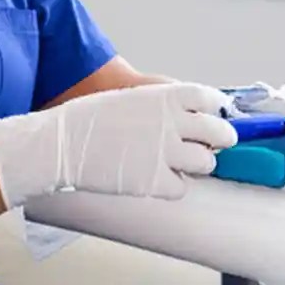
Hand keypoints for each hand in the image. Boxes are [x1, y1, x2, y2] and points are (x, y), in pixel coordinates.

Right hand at [0, 83, 237, 207]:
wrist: (63, 143)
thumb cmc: (93, 118)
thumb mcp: (134, 97)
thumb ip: (166, 106)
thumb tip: (194, 117)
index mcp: (168, 96)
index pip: (212, 100)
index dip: (215, 110)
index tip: (214, 116)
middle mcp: (174, 123)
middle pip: (221, 134)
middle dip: (219, 140)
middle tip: (209, 145)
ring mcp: (167, 153)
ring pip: (207, 163)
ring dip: (196, 165)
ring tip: (176, 163)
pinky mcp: (155, 182)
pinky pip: (182, 187)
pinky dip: (172, 185)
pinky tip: (156, 178)